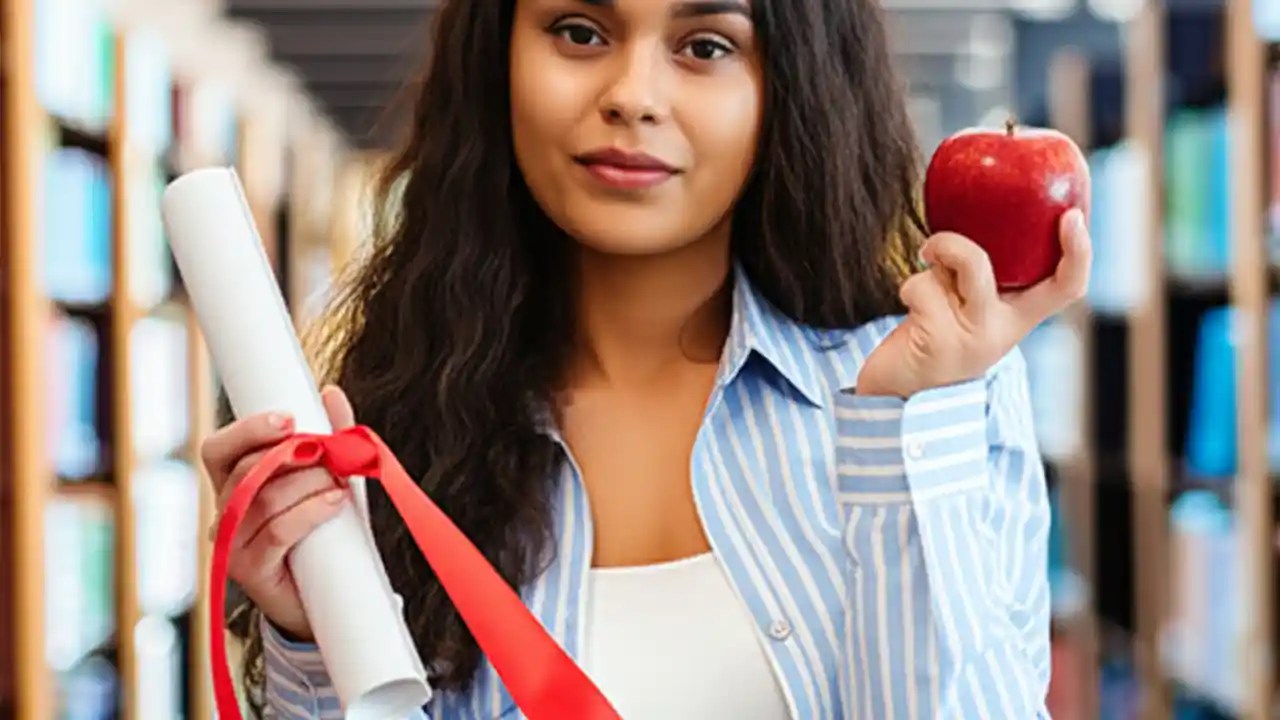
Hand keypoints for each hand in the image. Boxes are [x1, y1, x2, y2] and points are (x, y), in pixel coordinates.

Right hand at [199, 386, 356, 641]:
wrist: (328, 597)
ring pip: (264, 500)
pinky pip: (277, 533)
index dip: (248, 430)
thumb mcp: (330, 480)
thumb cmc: (323, 532)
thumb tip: (331, 393)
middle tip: (329, 453)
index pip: (219, 449)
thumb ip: (330, 438)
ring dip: (309, 484)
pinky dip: (310, 513)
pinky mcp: (251, 572)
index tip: (288, 418)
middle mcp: (224, 513)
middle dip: (292, 456)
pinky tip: (335, 504)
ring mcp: (233, 545)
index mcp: (232, 485)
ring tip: (339, 484)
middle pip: (244, 471)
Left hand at [857, 209, 1090, 397]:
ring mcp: (971, 340)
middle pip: (987, 268)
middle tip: (935, 243)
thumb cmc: (938, 331)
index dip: (1079, 252)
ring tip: (924, 272)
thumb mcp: (969, 304)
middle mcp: (1001, 330)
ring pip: (958, 269)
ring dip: (932, 258)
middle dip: (955, 245)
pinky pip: (921, 288)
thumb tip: (978, 209)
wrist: (903, 388)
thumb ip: (980, 270)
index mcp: (1019, 317)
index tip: (1073, 216)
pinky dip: (909, 287)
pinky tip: (911, 308)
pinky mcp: (938, 343)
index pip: (1067, 286)